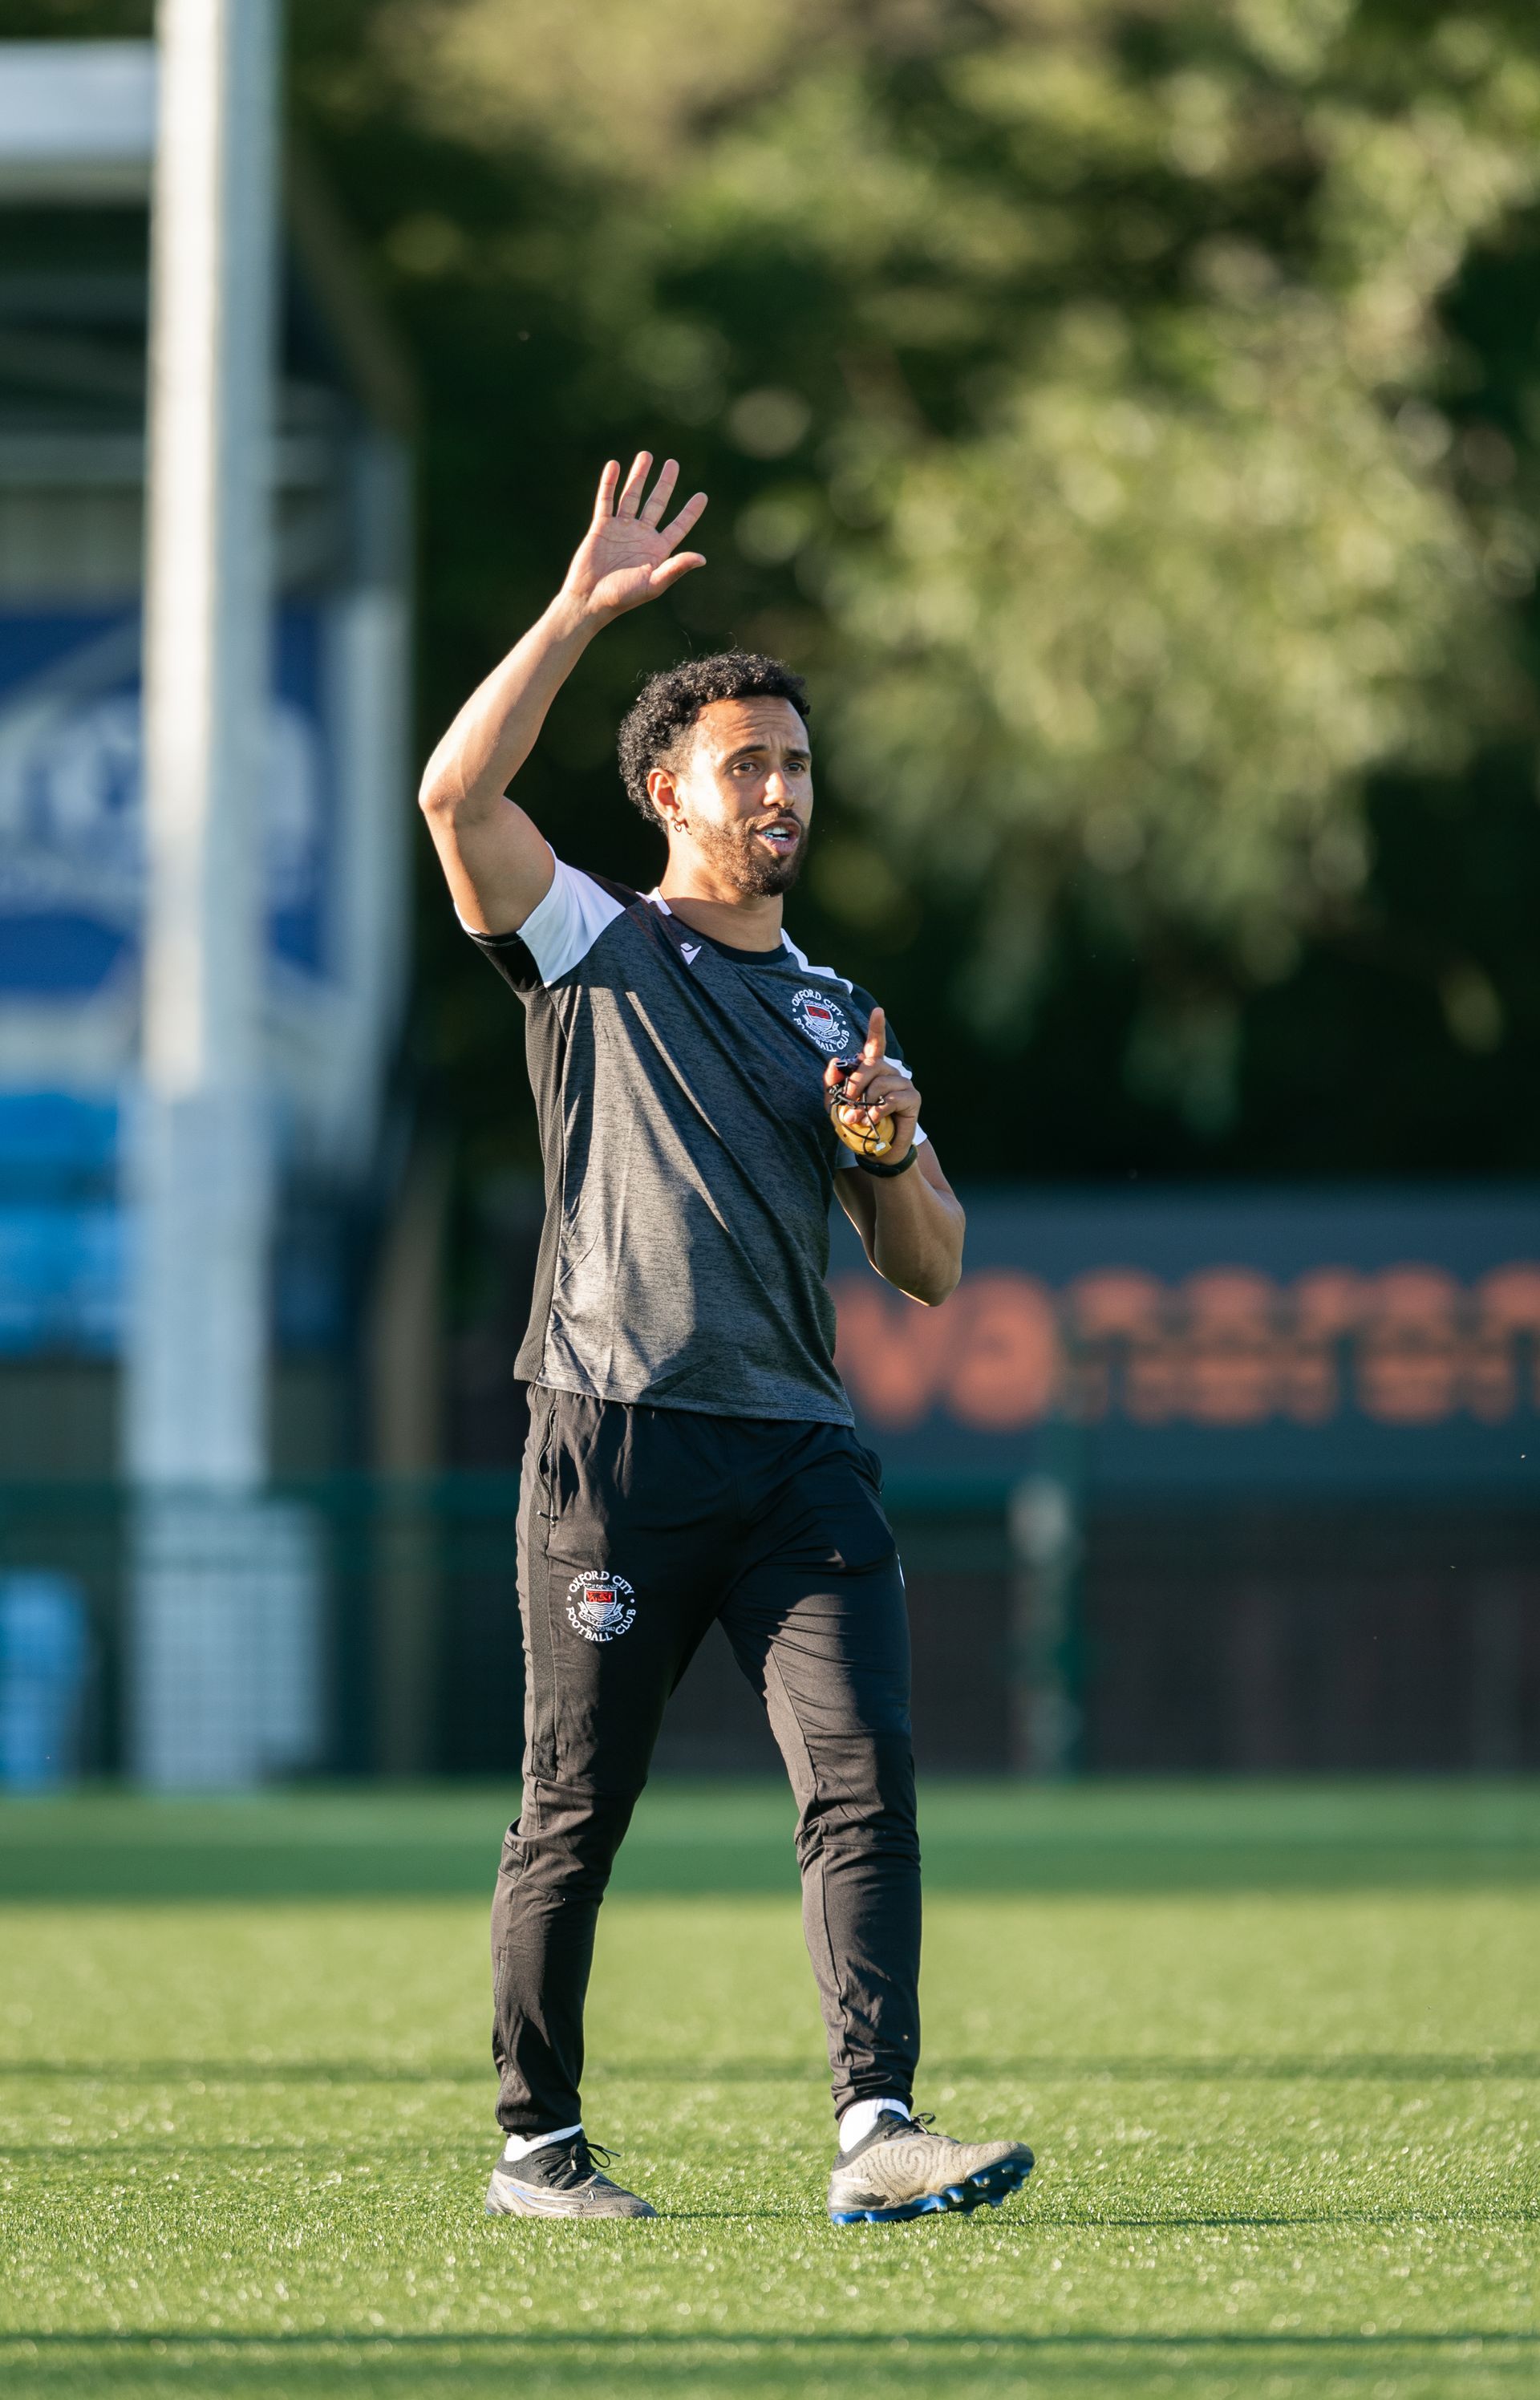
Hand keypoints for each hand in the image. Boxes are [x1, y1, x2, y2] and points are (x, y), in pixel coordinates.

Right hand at [559, 452, 707, 624]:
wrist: (589, 600)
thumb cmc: (622, 598)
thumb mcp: (653, 584)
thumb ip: (676, 568)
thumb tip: (702, 558)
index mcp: (657, 550)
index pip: (678, 526)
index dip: (690, 512)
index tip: (702, 496)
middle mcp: (641, 537)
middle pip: (656, 504)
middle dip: (665, 484)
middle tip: (673, 464)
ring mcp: (621, 530)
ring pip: (632, 496)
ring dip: (638, 476)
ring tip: (646, 455)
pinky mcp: (601, 527)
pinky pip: (606, 500)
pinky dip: (609, 484)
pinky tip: (614, 465)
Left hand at [824, 1007, 920, 1160]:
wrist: (876, 1149)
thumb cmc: (857, 1124)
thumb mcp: (837, 1105)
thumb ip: (832, 1084)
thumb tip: (833, 1063)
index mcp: (872, 1069)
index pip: (875, 1044)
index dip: (876, 1027)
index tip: (877, 1011)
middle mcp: (889, 1072)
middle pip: (872, 1064)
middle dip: (855, 1083)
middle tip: (848, 1102)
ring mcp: (903, 1084)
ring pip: (881, 1082)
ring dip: (865, 1103)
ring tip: (857, 1119)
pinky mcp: (913, 1099)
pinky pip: (893, 1098)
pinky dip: (878, 1110)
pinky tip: (873, 1120)